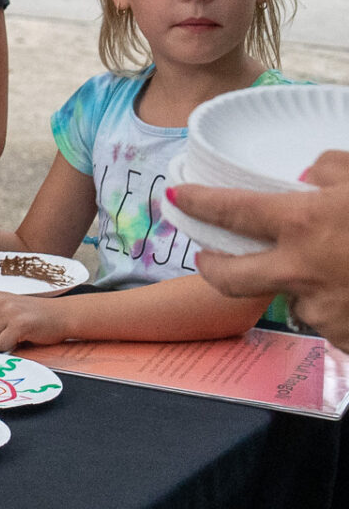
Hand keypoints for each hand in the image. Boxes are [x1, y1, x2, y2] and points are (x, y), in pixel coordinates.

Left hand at [0, 291, 70, 350]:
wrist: (62, 315)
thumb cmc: (30, 315)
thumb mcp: (0, 311)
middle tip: (7, 332)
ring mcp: (6, 311)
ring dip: (2, 343)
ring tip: (17, 333)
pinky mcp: (18, 324)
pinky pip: (1, 346)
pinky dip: (11, 348)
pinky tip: (22, 337)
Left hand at [173, 151, 348, 343]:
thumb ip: (334, 169)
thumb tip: (308, 173)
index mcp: (303, 225)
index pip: (231, 210)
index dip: (198, 201)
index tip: (177, 196)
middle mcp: (301, 272)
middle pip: (227, 278)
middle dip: (211, 266)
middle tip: (209, 257)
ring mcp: (322, 310)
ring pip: (289, 299)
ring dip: (300, 286)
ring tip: (337, 269)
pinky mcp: (345, 339)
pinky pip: (327, 321)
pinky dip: (336, 307)